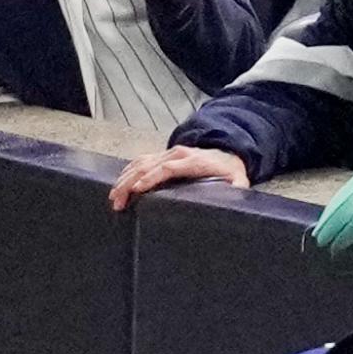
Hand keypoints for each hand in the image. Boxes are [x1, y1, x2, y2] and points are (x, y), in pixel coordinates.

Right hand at [109, 145, 249, 210]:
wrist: (228, 153)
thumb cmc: (230, 171)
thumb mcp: (238, 180)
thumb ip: (237, 187)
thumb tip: (235, 195)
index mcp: (194, 161)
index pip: (167, 168)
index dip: (151, 178)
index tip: (137, 190)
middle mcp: (178, 154)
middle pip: (147, 165)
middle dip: (129, 182)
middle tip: (118, 201)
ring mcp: (169, 153)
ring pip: (140, 162)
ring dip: (124, 178)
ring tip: (114, 197)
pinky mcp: (163, 155)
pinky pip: (141, 161)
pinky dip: (128, 172)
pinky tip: (119, 184)